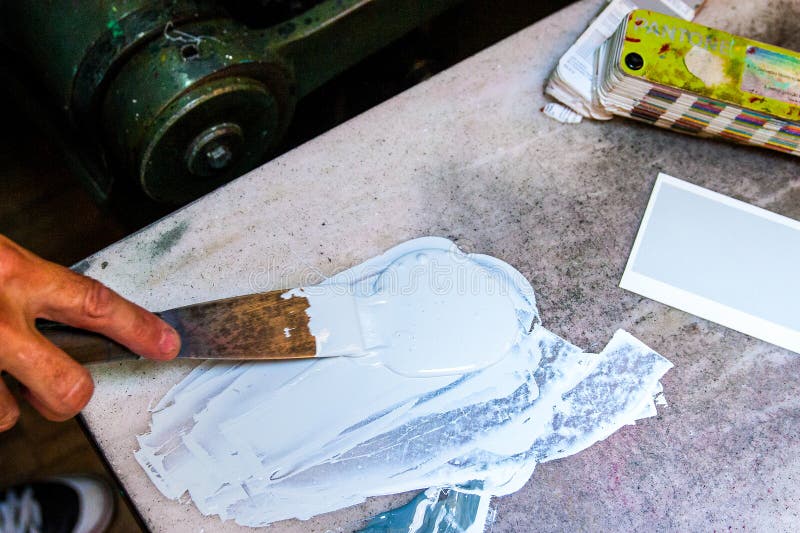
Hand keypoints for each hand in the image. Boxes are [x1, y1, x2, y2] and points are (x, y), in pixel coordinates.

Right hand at [0, 235, 180, 430]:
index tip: (166, 343)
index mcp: (18, 275)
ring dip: (9, 400)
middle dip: (73, 395)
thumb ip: (34, 286)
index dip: (139, 328)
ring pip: (11, 412)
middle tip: (65, 386)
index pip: (97, 304)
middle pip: (68, 385)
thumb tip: (70, 310)